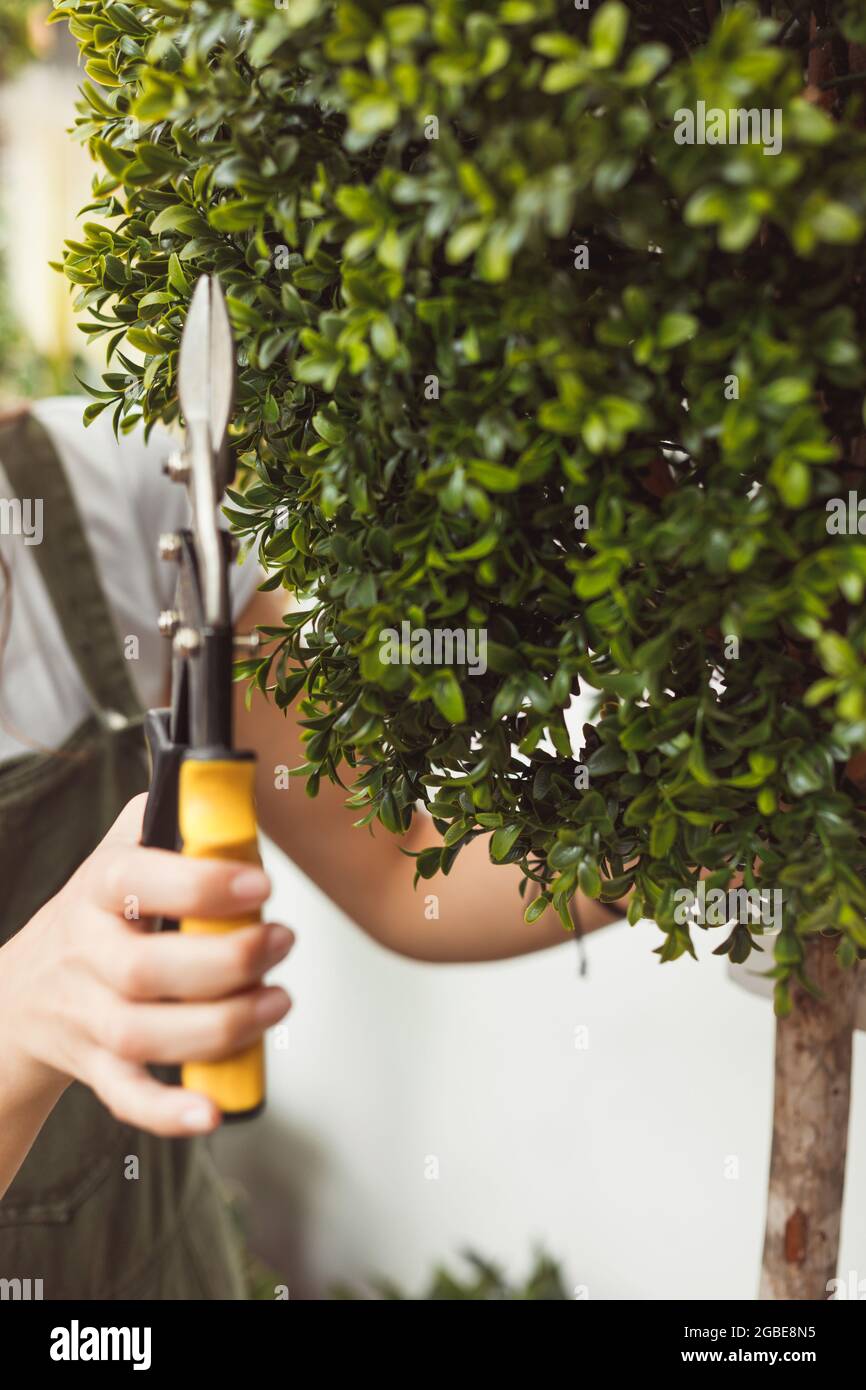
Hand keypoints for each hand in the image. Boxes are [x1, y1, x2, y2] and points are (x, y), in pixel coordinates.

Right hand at [0, 795, 291, 1137]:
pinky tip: (213, 1108)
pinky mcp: (95, 1066)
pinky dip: (168, 1110)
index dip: (200, 885)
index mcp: (97, 889)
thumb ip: (174, 821)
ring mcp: (86, 1016)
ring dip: (220, 1026)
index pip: (136, 881)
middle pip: (145, 969)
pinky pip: (126, 1096)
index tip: (260, 884)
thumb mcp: (121, 853)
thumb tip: (234, 797)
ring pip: (141, 1034)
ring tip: (277, 1002)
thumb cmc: (96, 916)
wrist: (21, 994)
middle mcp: (85, 953)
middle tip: (282, 941)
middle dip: (227, 962)